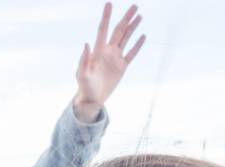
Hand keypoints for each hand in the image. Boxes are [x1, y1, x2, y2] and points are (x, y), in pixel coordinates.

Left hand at [72, 3, 145, 122]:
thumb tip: (86, 44)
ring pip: (126, 38)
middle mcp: (108, 51)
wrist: (92, 99)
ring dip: (133, 27)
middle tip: (134, 6)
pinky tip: (142, 36)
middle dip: (126, 18)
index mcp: (98, 51)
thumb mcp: (82, 74)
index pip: (103, 29)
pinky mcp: (122, 66)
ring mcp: (115, 58)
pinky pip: (131, 53)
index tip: (109, 4)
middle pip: (119, 30)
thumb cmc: (84, 86)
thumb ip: (83, 60)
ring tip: (139, 16)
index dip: (106, 17)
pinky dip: (137, 45)